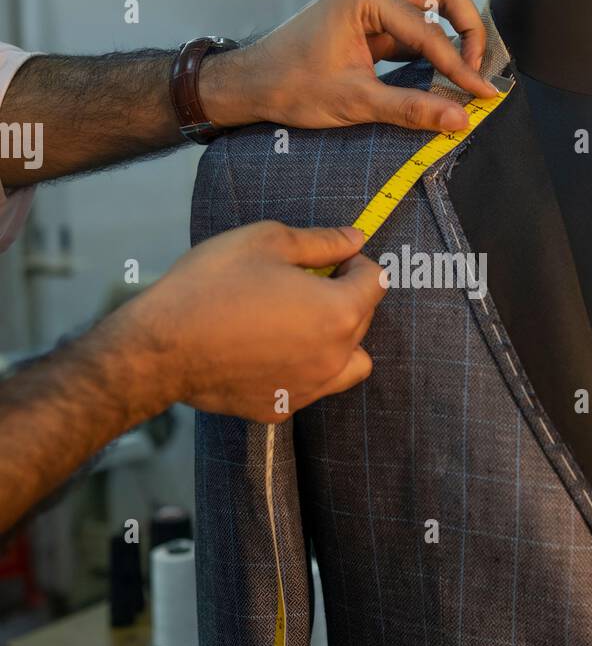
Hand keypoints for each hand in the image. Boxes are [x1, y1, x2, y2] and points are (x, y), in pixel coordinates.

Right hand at [128, 222, 384, 420]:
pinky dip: (304, 367)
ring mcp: (310, 387)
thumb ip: (322, 241)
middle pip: (363, 320)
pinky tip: (269, 349)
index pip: (376, 282)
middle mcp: (335, 356)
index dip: (354, 262)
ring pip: (350, 362)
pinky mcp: (282, 407)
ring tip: (298, 320)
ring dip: (338, 338)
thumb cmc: (212, 286)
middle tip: (301, 282)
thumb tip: (355, 238)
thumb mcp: (266, 241)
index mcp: (338, 311)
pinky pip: (312, 385)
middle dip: (343, 296)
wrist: (161, 347)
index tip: (326, 259)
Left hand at [201, 0, 496, 135]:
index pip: (430, 30)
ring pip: (430, 7)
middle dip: (468, 29)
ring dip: (451, 37)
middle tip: (477, 70)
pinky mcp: (367, 20)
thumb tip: (458, 120)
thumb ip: (411, 109)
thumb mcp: (355, 102)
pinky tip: (440, 76)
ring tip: (464, 75)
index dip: (460, 65)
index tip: (481, 93)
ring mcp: (368, 2)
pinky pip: (411, 27)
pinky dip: (430, 48)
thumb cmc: (290, 86)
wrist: (251, 84)